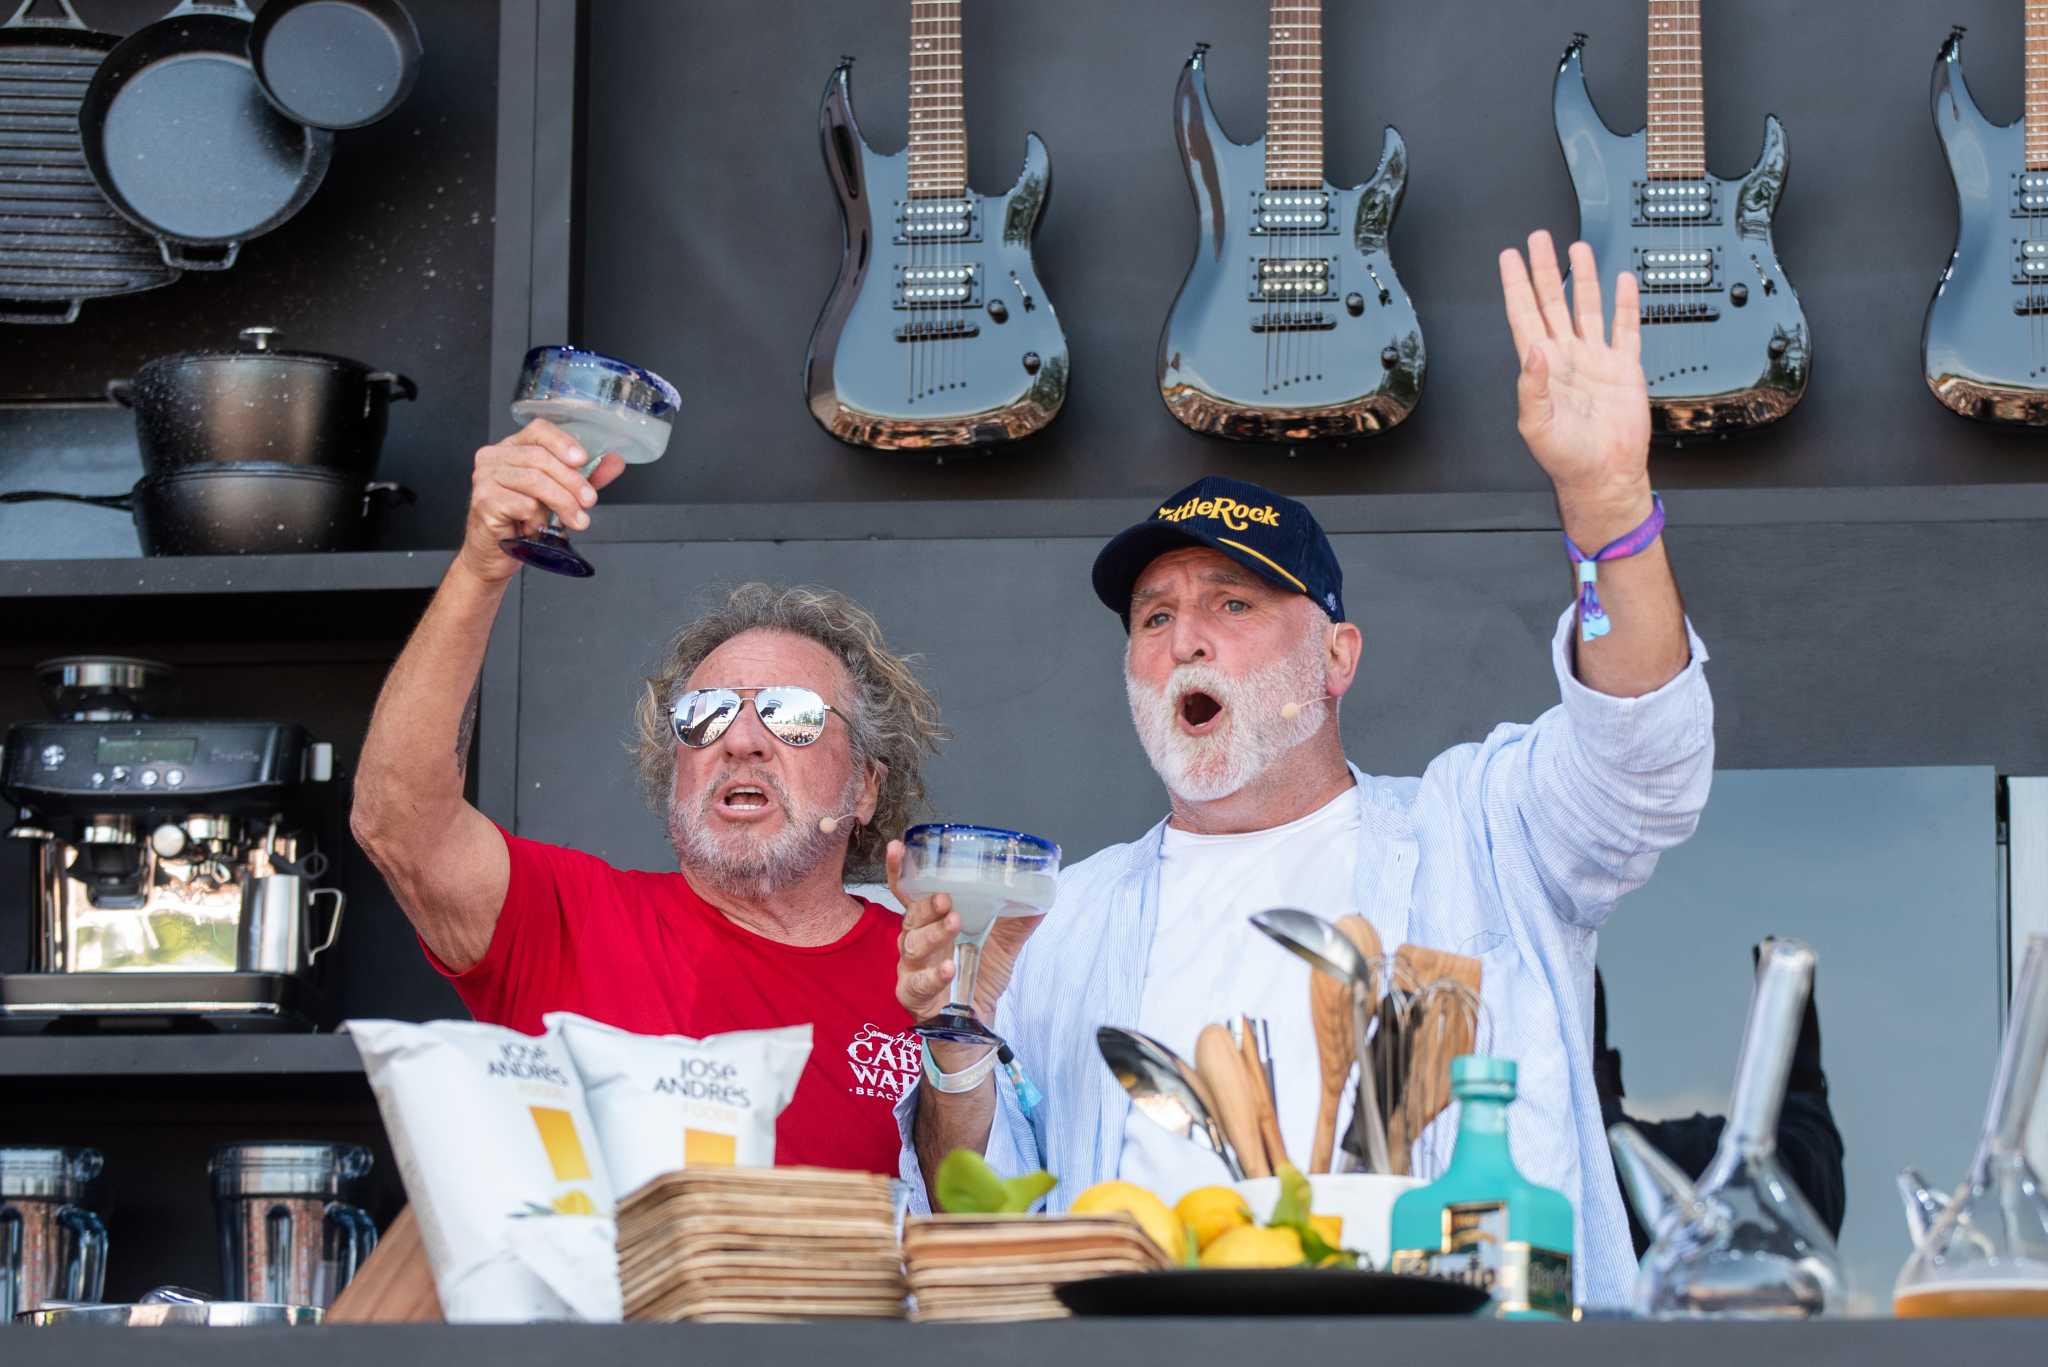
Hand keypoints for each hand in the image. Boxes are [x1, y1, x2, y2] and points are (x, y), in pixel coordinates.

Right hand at [456, 419, 625, 581]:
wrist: (496, 555)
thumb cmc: (522, 522)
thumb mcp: (558, 495)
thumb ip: (583, 476)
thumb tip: (614, 462)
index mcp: (512, 448)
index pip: (538, 430)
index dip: (563, 442)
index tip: (583, 460)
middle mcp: (494, 458)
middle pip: (540, 458)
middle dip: (572, 481)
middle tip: (589, 501)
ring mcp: (485, 478)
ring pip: (535, 480)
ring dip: (563, 502)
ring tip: (576, 520)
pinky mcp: (484, 501)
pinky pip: (523, 504)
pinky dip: (538, 518)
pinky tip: (536, 528)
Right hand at [889, 839, 1041, 1042]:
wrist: (975, 1022)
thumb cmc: (979, 975)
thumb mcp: (1004, 944)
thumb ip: (1019, 920)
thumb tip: (1043, 892)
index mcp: (931, 920)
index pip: (910, 890)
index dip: (900, 869)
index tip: (898, 846)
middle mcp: (916, 939)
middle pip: (912, 915)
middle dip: (927, 905)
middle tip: (947, 899)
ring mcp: (910, 966)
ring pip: (912, 944)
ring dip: (933, 934)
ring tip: (954, 924)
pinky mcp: (911, 993)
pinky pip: (917, 982)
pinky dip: (933, 975)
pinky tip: (949, 968)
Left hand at [1500, 232, 1653, 539]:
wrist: (1605, 475)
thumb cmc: (1565, 457)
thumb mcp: (1536, 424)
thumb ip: (1531, 386)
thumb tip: (1534, 349)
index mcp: (1541, 367)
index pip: (1524, 315)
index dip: (1516, 286)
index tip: (1509, 258)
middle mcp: (1566, 357)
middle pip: (1552, 301)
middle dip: (1545, 270)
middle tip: (1539, 239)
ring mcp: (1594, 360)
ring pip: (1587, 307)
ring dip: (1582, 278)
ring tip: (1577, 248)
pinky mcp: (1623, 368)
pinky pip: (1625, 329)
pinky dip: (1625, 304)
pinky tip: (1622, 281)